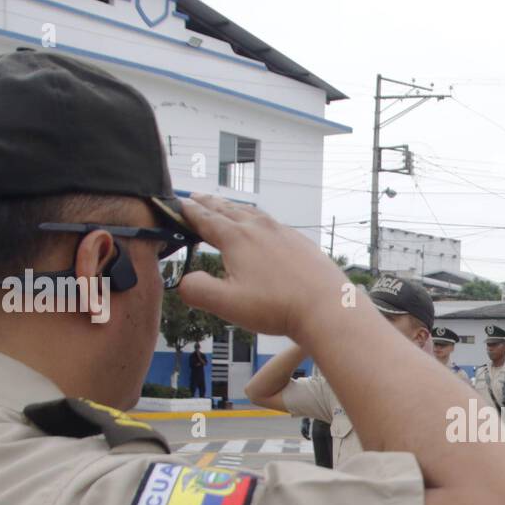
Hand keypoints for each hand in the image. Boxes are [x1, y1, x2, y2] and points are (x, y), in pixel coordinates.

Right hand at [176, 194, 349, 336]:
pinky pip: (273, 223)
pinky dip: (258, 219)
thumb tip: (184, 281)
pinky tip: (263, 228)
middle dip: (208, 203)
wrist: (326, 307)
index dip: (188, 212)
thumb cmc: (277, 307)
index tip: (178, 204)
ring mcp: (282, 232)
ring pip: (251, 213)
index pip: (205, 219)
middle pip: (227, 210)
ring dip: (233, 208)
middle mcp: (259, 228)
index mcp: (236, 238)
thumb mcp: (227, 303)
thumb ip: (197, 290)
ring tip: (224, 206)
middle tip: (196, 197)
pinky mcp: (300, 242)